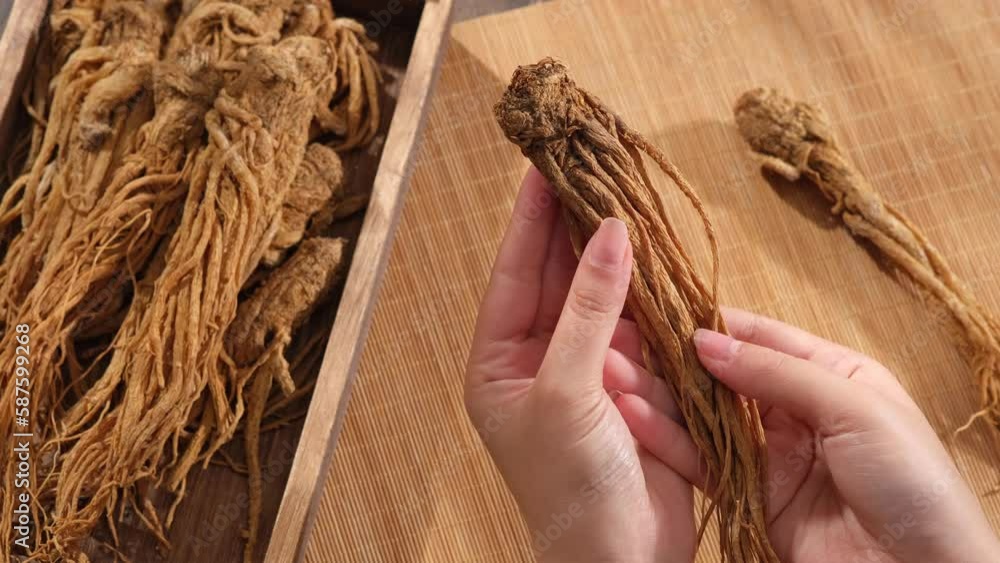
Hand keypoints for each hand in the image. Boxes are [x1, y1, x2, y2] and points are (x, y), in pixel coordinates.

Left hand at [463, 168, 695, 561]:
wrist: (620, 561)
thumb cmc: (571, 489)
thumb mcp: (568, 393)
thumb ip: (590, 311)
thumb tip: (609, 233)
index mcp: (498, 362)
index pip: (514, 273)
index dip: (530, 217)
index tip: (543, 162)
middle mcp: (536, 361)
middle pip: (556, 277)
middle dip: (572, 225)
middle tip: (590, 164)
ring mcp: (583, 372)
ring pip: (599, 298)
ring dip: (613, 256)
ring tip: (624, 196)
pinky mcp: (628, 386)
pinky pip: (636, 327)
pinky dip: (646, 296)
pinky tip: (653, 259)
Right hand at [621, 306, 999, 562]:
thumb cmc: (910, 481)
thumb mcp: (855, 406)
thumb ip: (777, 373)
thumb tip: (705, 341)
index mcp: (832, 374)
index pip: (761, 338)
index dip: (713, 323)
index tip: (663, 307)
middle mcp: (796, 409)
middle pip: (725, 375)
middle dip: (674, 357)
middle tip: (623, 336)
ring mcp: (770, 454)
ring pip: (704, 416)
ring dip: (660, 395)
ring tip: (612, 370)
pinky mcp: (750, 495)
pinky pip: (701, 461)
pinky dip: (666, 439)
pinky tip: (632, 414)